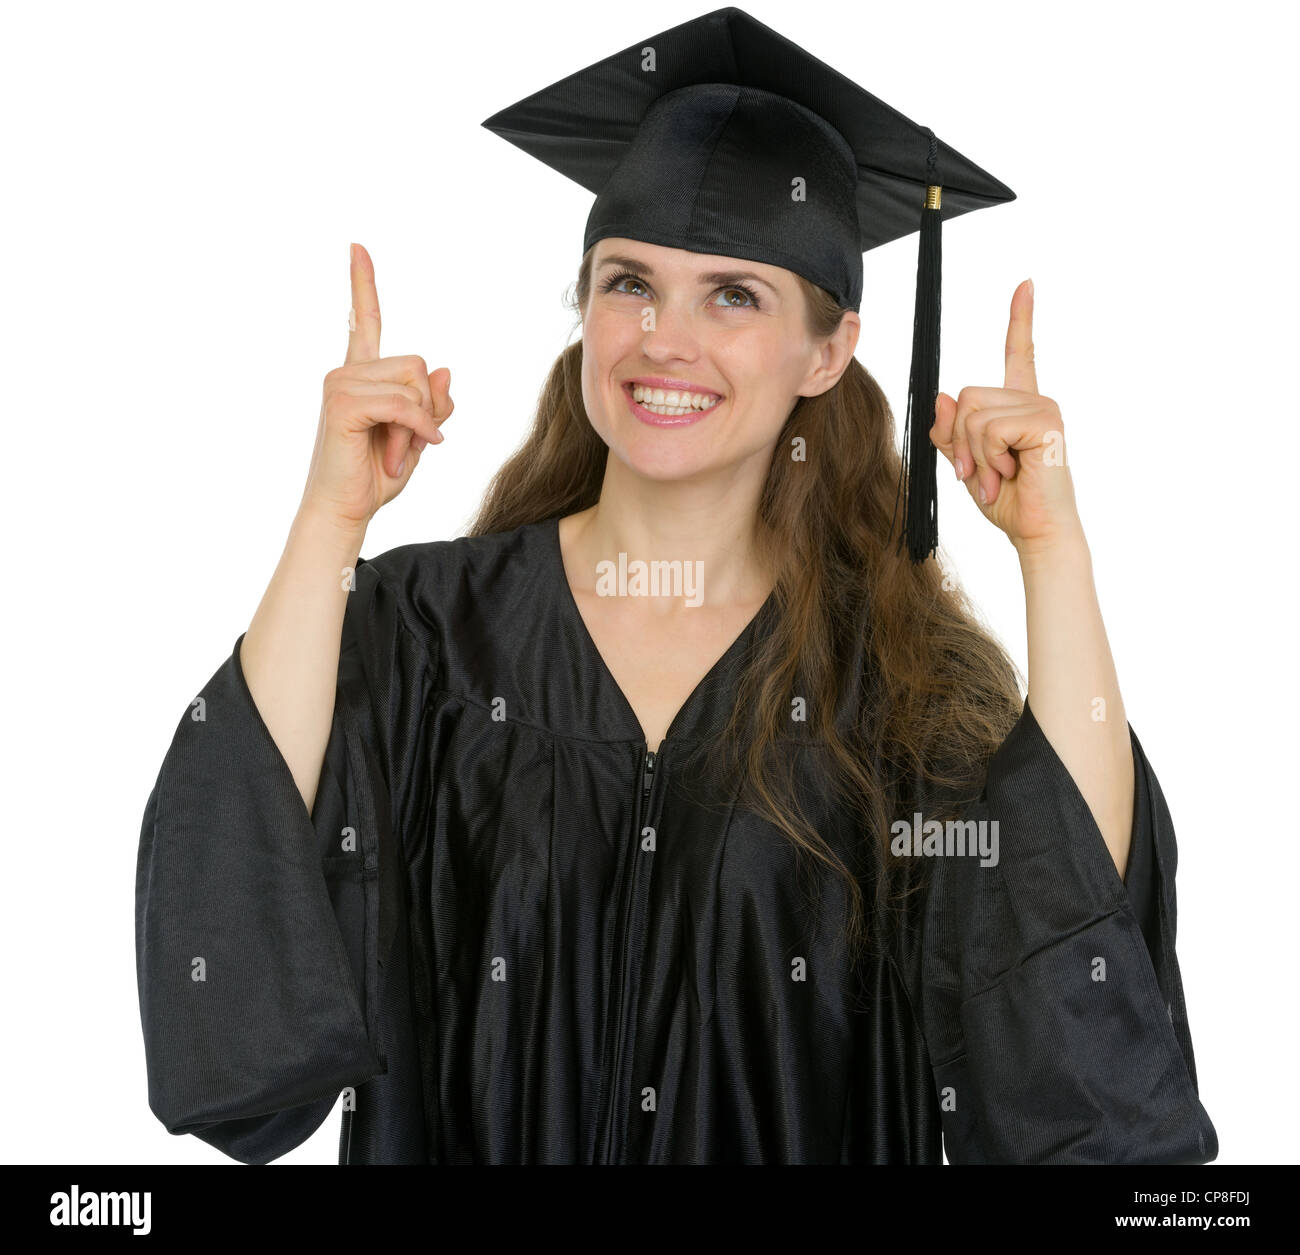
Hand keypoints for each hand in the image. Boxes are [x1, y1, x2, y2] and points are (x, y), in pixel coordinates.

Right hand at [299, 242, 452, 530]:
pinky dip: (417, 430)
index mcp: (360, 376)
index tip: (357, 247)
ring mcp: (340, 384)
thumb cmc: (375, 479)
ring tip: (396, 456)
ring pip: (414, 384)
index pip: (363, 321)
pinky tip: (408, 454)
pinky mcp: (343, 402)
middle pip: (418, 365)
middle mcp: (346, 372)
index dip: (362, 285)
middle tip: (407, 448)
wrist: (346, 512)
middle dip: (426, 410)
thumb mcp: (418, 438)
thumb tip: (445, 370)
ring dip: (418, 427)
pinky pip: (403, 404)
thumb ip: (431, 405)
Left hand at [930, 280, 1081, 554]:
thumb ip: (951, 431)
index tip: (1025, 284)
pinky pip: (989, 428)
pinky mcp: (1045, 422)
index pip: (1019, 353)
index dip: (1020, 319)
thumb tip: (942, 396)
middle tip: (978, 474)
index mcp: (1019, 405)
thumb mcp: (967, 462)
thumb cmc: (1006, 501)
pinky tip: (1009, 475)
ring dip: (974, 454)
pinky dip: (987, 457)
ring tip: (997, 478)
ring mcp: (1043, 407)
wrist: (1035, 531)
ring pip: (972, 412)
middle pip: (966, 396)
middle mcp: (1035, 399)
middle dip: (960, 441)